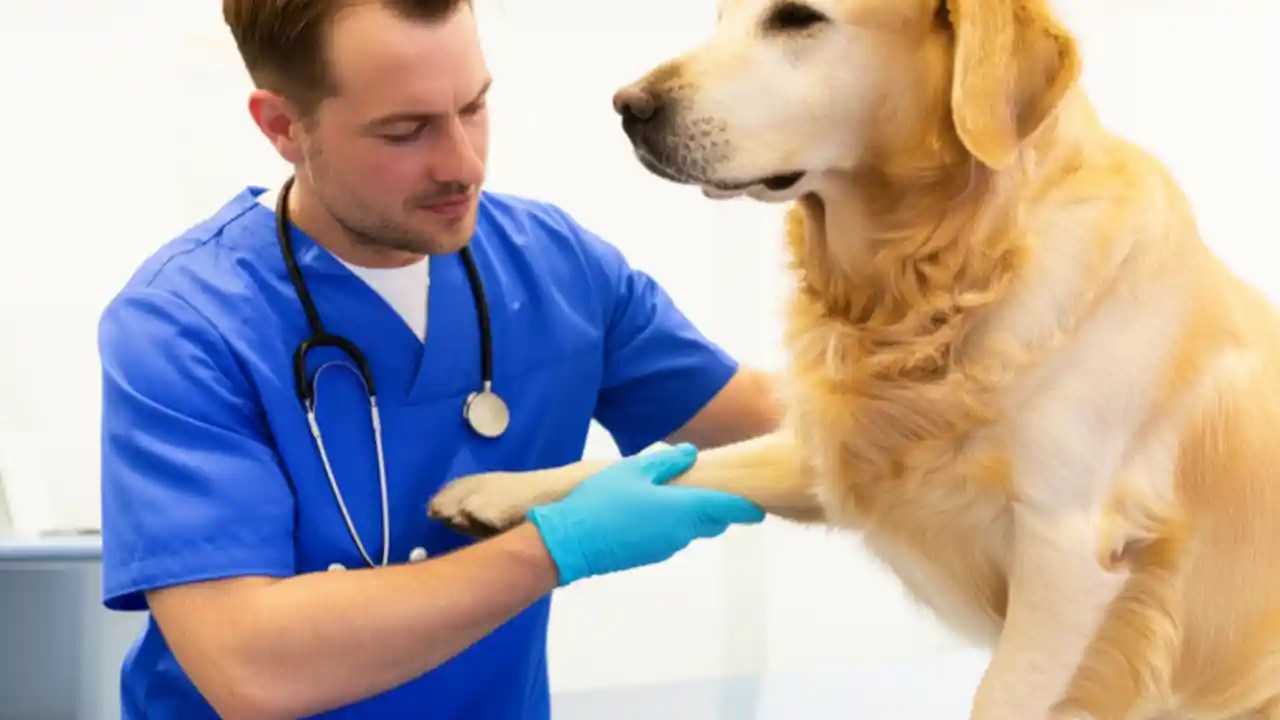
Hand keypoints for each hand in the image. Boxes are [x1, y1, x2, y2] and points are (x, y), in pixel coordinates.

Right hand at [526, 443, 765, 585]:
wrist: (569, 543)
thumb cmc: (600, 501)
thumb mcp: (633, 471)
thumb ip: (666, 463)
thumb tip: (692, 455)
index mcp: (684, 510)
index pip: (728, 509)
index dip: (746, 507)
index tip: (760, 505)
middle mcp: (681, 533)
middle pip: (712, 520)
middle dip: (718, 507)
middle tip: (719, 487)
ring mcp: (665, 547)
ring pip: (691, 528)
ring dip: (692, 513)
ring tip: (676, 491)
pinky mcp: (649, 554)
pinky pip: (672, 535)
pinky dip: (673, 522)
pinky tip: (653, 508)